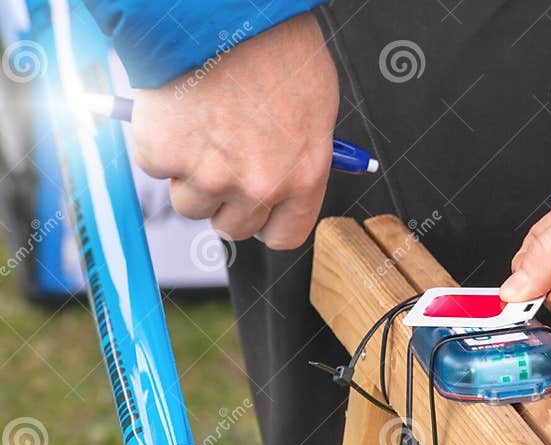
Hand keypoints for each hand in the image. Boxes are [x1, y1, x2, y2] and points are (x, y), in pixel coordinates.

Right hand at [131, 14, 338, 248]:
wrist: (225, 9)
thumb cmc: (275, 46)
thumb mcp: (315, 108)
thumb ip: (300, 155)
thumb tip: (293, 178)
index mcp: (303, 175)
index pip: (283, 236)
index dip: (265, 222)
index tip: (257, 209)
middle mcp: (259, 183)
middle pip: (232, 227)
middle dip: (224, 199)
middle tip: (223, 158)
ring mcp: (209, 174)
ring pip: (189, 203)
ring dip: (189, 174)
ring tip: (202, 126)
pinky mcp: (164, 154)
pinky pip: (155, 167)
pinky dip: (159, 143)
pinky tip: (178, 110)